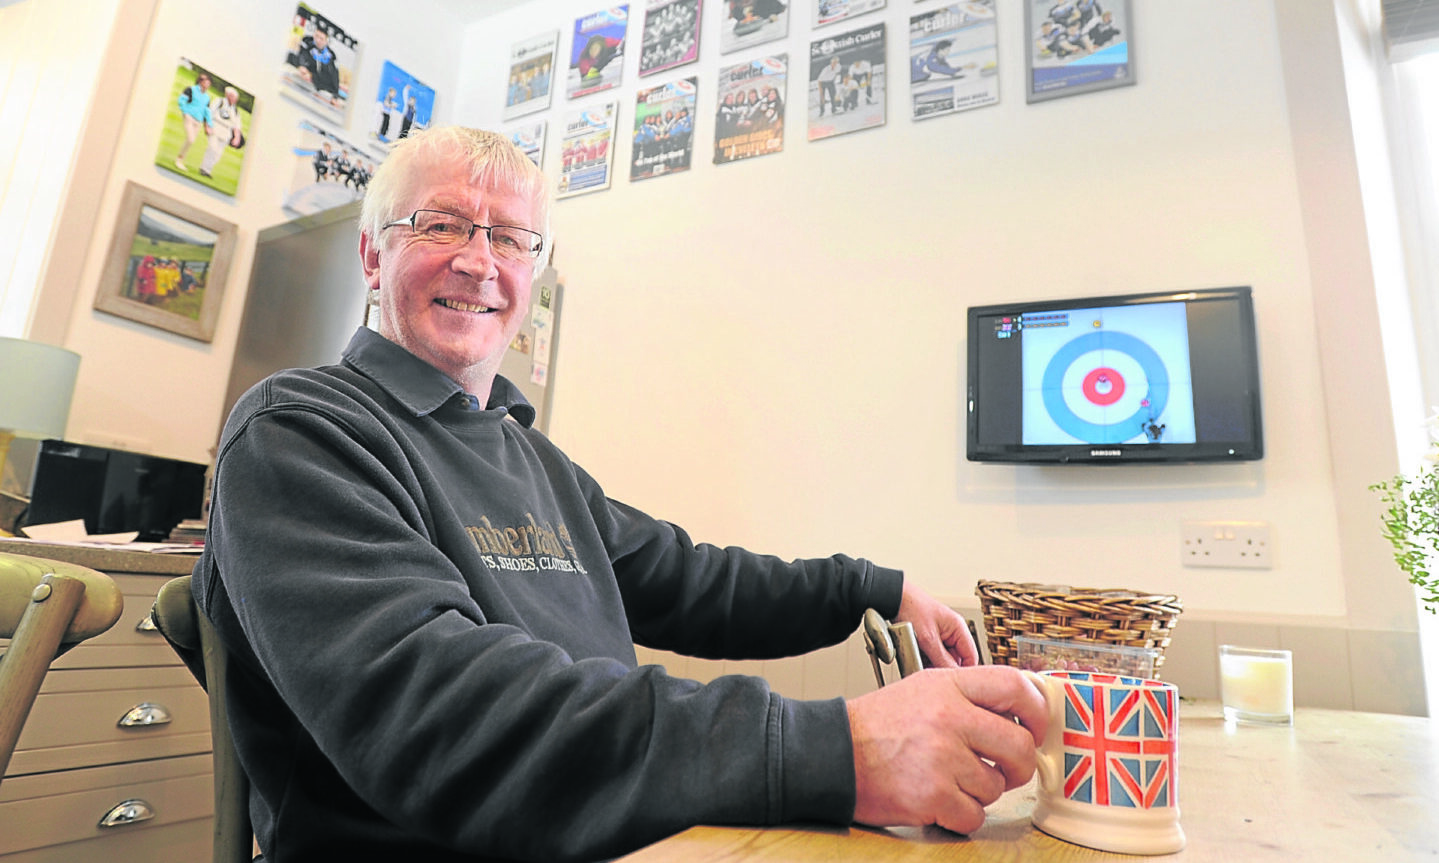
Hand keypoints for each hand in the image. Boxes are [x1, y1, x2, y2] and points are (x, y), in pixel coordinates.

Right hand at [847, 666, 1045, 834]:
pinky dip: (961, 815)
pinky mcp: (933, 795)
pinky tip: (939, 800)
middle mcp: (949, 717)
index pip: (1014, 686)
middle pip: (1019, 745)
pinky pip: (975, 815)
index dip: (1037, 710)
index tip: (1036, 728)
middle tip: (1006, 769)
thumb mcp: (923, 690)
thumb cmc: (878, 725)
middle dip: (1019, 765)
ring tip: (951, 780)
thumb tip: (1017, 717)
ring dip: (980, 791)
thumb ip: (968, 697)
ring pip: (997, 785)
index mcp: (948, 686)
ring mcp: (942, 758)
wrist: (834, 753)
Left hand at [895, 581, 979, 667]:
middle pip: (955, 660)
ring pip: (941, 658)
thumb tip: (952, 675)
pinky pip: (930, 654)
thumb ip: (942, 658)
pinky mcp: (927, 638)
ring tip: (920, 662)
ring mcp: (939, 635)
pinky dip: (923, 659)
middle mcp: (951, 632)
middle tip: (931, 673)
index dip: (964, 671)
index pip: (971, 656)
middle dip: (943, 667)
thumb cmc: (911, 607)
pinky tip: (914, 658)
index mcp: (958, 628)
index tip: (954, 682)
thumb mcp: (928, 638)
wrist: (891, 597)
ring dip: (931, 663)